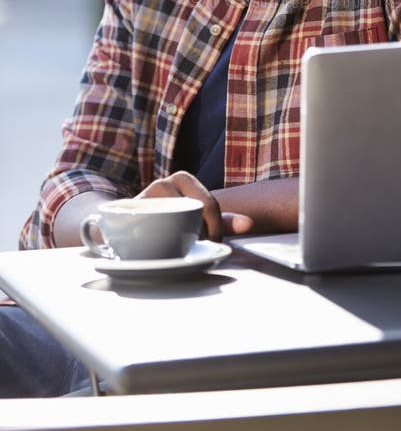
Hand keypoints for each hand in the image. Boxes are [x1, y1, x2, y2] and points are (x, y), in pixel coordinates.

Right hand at [136, 171, 253, 241]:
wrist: (130, 223)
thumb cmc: (171, 220)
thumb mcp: (198, 219)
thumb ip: (223, 221)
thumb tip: (248, 224)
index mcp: (183, 178)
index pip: (208, 205)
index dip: (215, 229)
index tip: (212, 244)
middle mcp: (162, 184)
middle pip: (189, 214)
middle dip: (196, 237)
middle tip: (195, 250)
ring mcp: (140, 199)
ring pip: (166, 225)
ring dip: (173, 243)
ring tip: (175, 252)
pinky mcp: (122, 218)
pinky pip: (143, 231)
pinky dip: (146, 244)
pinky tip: (151, 252)